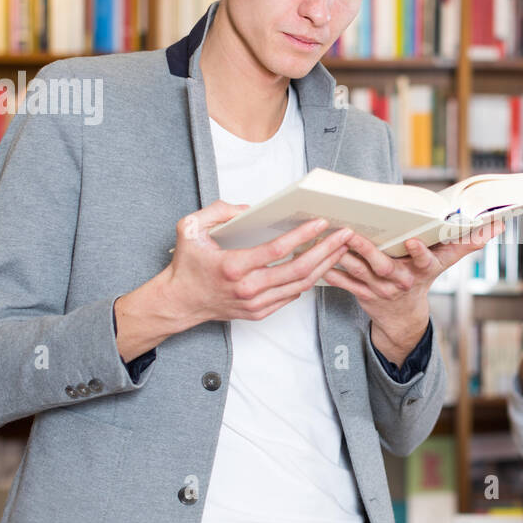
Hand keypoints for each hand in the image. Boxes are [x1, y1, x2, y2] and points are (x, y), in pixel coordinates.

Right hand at [161, 201, 352, 328]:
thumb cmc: (186, 266)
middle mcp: (247, 288)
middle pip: (297, 269)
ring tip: (339, 249)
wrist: (179, 302)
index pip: (277, 250)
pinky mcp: (259, 312)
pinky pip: (291, 296)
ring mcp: (255, 303)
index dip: (302, 236)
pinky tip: (320, 266)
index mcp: (233, 266)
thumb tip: (247, 209)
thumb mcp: (189, 229)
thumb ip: (216, 211)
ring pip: (300, 285)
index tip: (321, 223)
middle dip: (325, 251)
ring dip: (323, 266)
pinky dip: (308, 281)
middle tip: (344, 236)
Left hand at [323, 222, 503, 364]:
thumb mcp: (446, 262)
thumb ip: (467, 242)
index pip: (425, 261)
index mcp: (421, 272)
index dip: (420, 253)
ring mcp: (379, 289)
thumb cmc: (424, 280)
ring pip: (359, 271)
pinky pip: (343, 282)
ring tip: (331, 238)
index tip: (413, 241)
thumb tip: (496, 226)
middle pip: (383, 265)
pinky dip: (330, 271)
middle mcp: (400, 281)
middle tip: (353, 233)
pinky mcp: (360, 292)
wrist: (403, 318)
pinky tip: (318, 258)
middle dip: (367, 249)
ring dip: (343, 256)